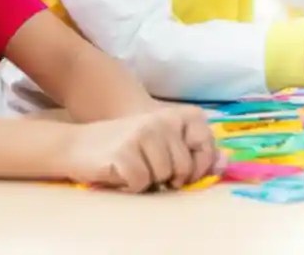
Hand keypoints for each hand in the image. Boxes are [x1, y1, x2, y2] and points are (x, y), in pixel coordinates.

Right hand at [61, 106, 216, 192]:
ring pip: (162, 177)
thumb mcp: (162, 143)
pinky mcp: (124, 152)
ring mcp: (142, 135)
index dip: (197, 168)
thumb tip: (225, 163)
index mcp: (175, 117)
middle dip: (168, 177)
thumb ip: (194, 151)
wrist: (79, 144)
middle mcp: (161, 122)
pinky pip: (140, 183)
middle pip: (183, 168)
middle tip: (148, 168)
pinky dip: (130, 185)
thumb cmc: (126, 146)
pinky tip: (119, 172)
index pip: (206, 147)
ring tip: (132, 166)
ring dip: (147, 180)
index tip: (181, 173)